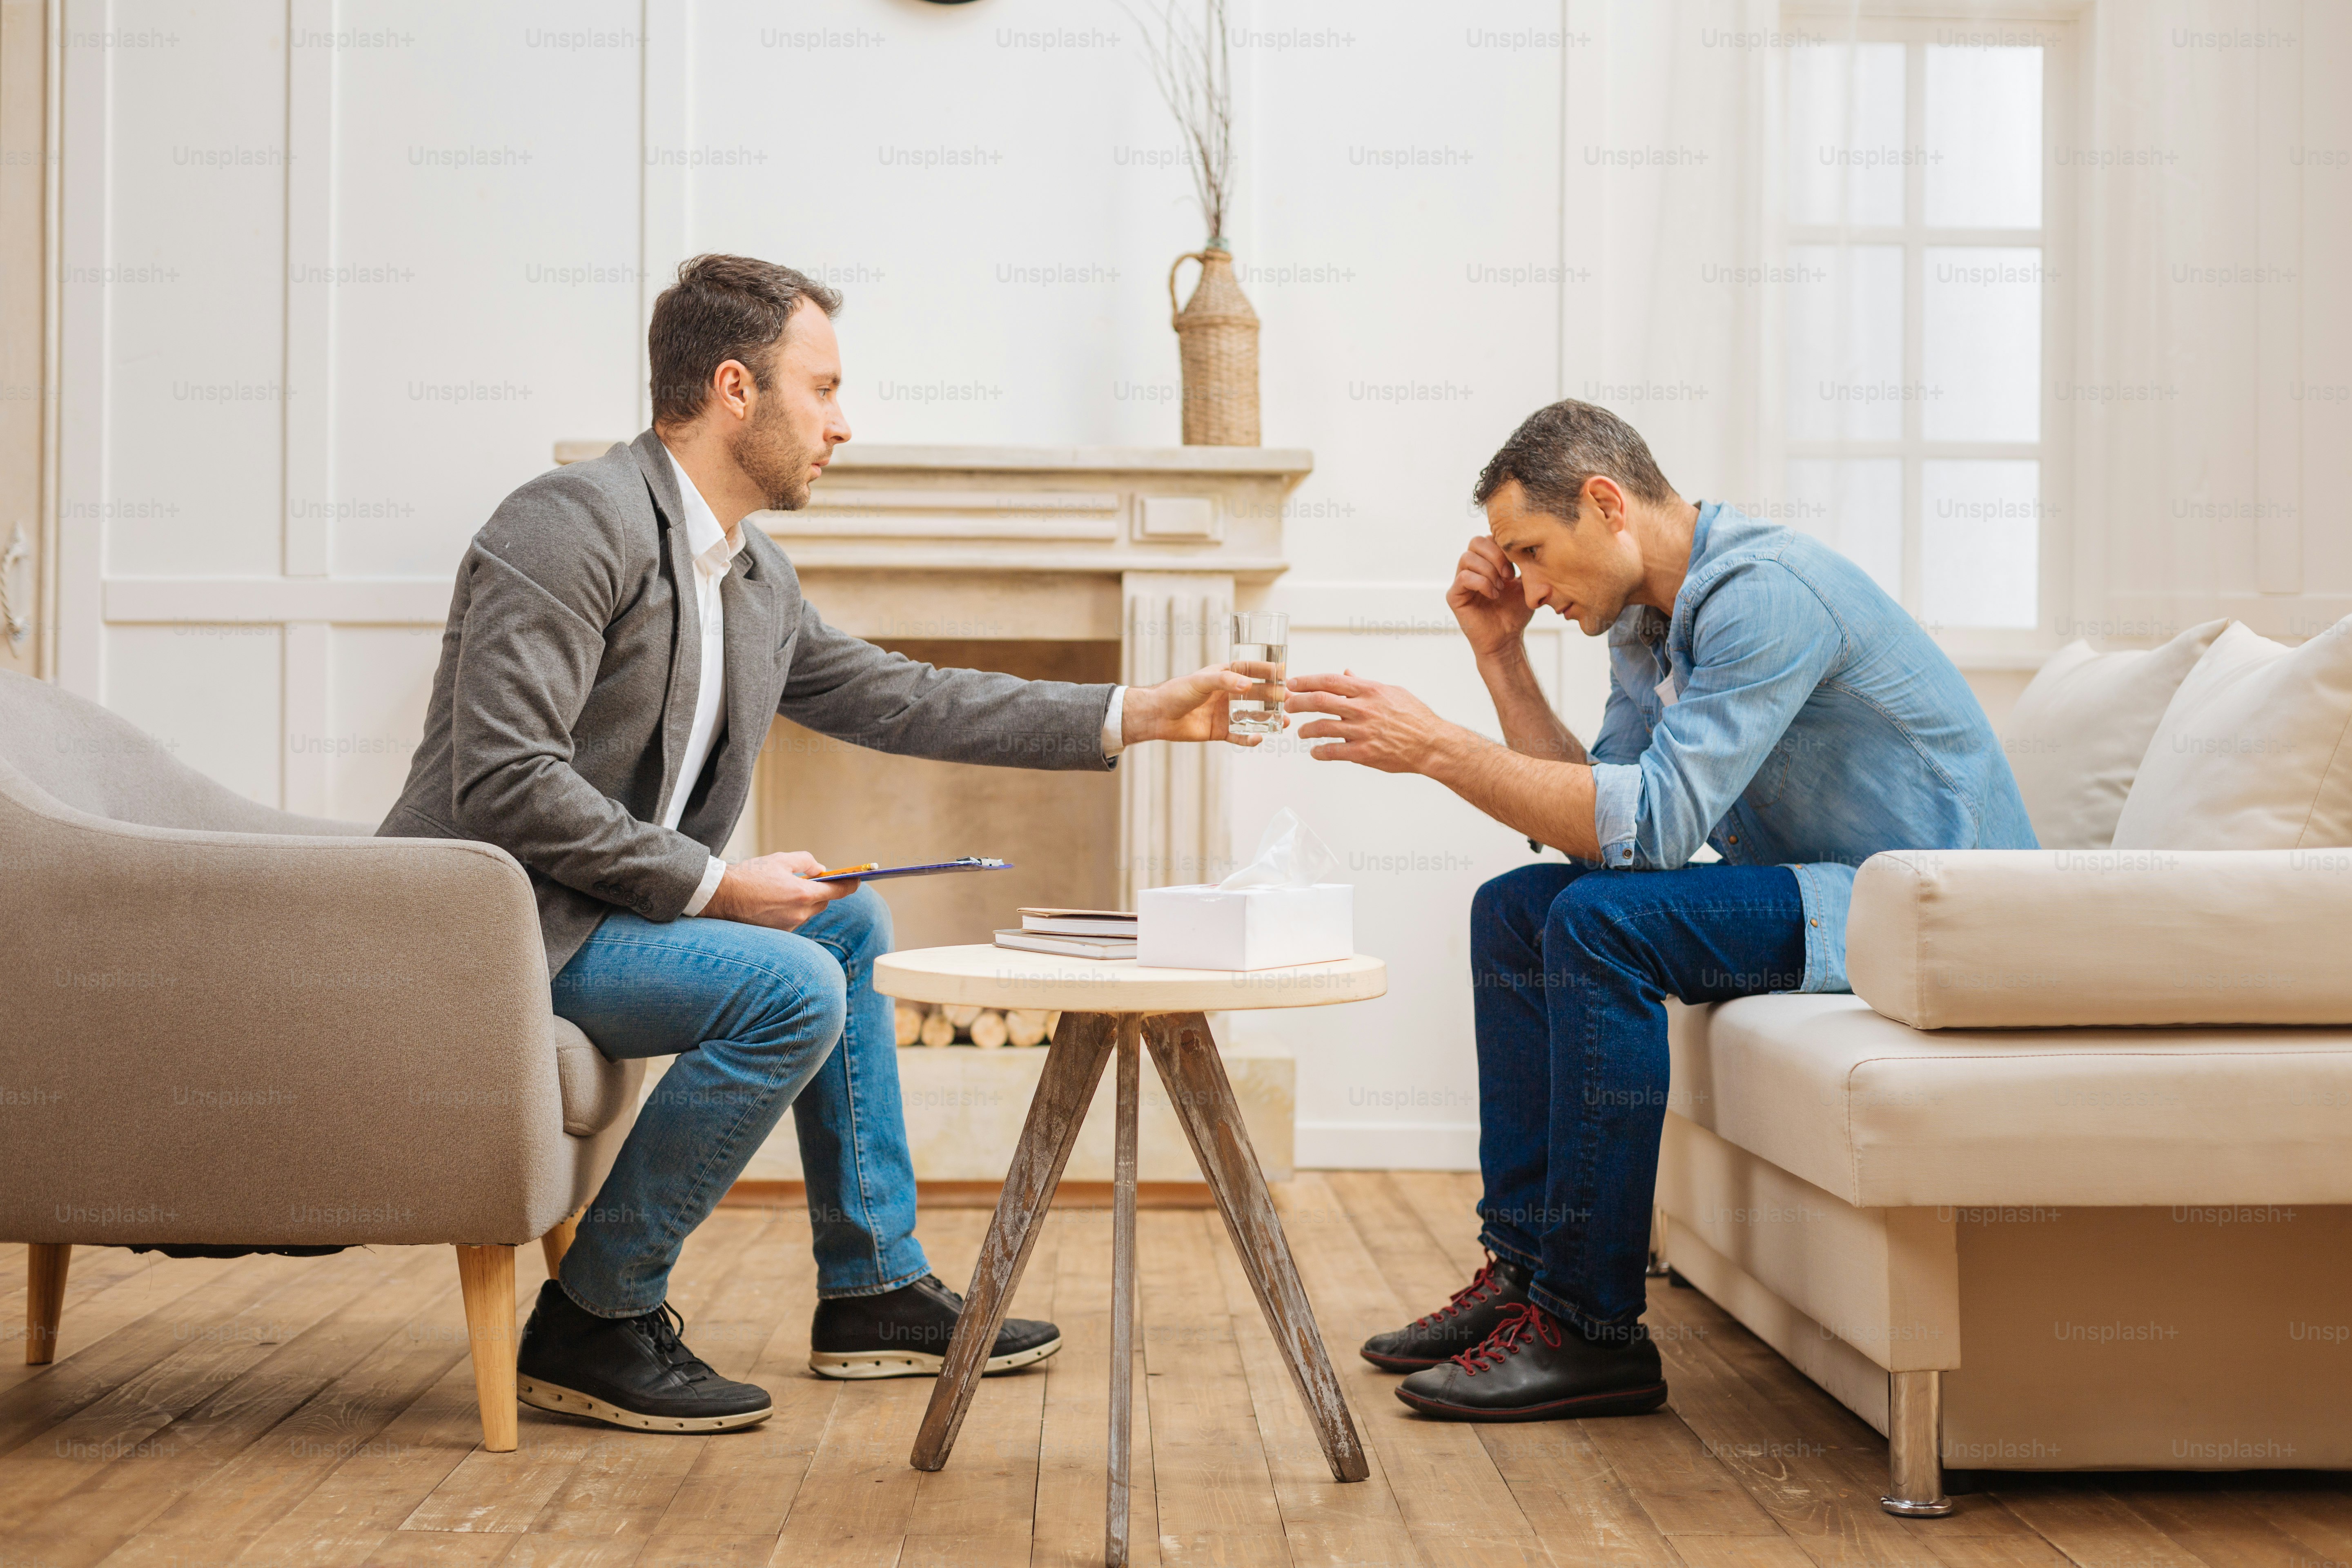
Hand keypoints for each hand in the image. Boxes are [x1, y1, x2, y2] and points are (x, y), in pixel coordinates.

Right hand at [701, 849, 858, 930]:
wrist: (722, 897)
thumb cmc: (750, 876)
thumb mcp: (781, 860)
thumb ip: (806, 862)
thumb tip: (821, 870)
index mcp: (803, 894)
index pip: (838, 891)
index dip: (851, 884)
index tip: (858, 879)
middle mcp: (799, 914)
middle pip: (823, 901)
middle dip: (822, 890)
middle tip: (816, 878)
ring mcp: (790, 926)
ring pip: (808, 911)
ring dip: (805, 900)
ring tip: (787, 888)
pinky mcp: (779, 933)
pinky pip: (794, 918)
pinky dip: (791, 909)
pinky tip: (776, 900)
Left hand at [1122, 665, 1284, 747]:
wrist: (1158, 715)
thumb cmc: (1176, 692)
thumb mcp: (1201, 681)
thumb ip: (1225, 681)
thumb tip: (1249, 685)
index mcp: (1225, 675)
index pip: (1251, 670)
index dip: (1268, 671)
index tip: (1285, 673)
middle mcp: (1228, 693)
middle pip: (1257, 694)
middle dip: (1275, 697)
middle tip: (1290, 701)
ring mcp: (1226, 712)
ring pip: (1253, 716)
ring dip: (1269, 719)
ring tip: (1285, 722)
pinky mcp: (1220, 730)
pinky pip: (1240, 735)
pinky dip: (1250, 737)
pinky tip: (1260, 738)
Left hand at [1285, 670, 1463, 774]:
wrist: (1432, 744)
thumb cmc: (1415, 717)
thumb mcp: (1392, 692)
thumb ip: (1365, 684)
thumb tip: (1347, 672)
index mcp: (1369, 690)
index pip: (1330, 681)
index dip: (1306, 681)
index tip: (1292, 683)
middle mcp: (1363, 709)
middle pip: (1320, 701)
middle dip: (1297, 702)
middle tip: (1287, 704)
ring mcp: (1363, 731)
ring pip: (1322, 727)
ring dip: (1306, 729)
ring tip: (1301, 731)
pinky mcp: (1364, 753)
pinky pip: (1333, 751)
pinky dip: (1319, 751)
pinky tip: (1315, 751)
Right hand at [1448, 535, 1536, 658]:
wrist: (1507, 639)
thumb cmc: (1515, 612)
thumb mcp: (1524, 583)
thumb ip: (1522, 563)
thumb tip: (1528, 545)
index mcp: (1486, 562)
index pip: (1488, 538)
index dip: (1503, 547)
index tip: (1517, 567)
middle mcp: (1471, 569)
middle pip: (1475, 542)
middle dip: (1496, 555)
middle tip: (1509, 575)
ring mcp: (1461, 581)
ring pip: (1467, 558)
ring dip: (1489, 571)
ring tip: (1500, 588)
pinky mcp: (1455, 595)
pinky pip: (1464, 577)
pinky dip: (1482, 583)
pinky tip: (1493, 595)